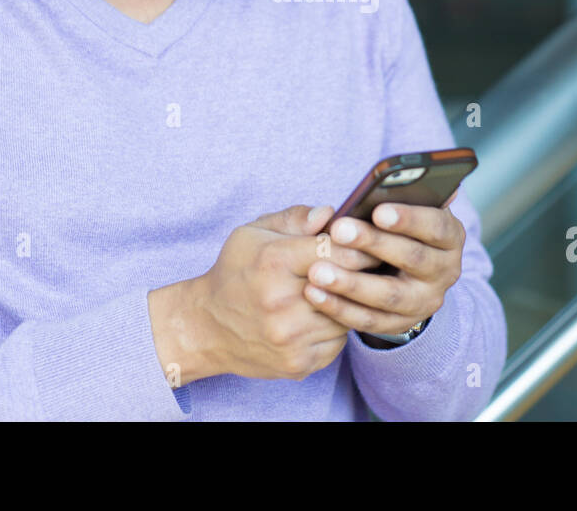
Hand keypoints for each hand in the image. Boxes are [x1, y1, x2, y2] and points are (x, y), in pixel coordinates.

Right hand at [156, 204, 382, 384]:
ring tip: (343, 291)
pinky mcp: (298, 363)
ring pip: (347, 314)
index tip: (366, 243)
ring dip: (349, 302)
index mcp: (274, 262)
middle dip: (361, 272)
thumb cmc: (235, 273)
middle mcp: (282, 302)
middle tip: (370, 265)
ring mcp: (291, 337)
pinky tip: (322, 317)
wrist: (206, 328)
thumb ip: (294, 218)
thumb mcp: (253, 233)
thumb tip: (331, 214)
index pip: (336, 249)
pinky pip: (338, 342)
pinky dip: (335, 328)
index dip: (357, 244)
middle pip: (347, 283)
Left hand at [303, 194, 465, 339]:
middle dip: (374, 244)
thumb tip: (383, 184)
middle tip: (339, 231)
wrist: (404, 270)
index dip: (409, 219)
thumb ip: (392, 195)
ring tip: (318, 270)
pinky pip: (370, 320)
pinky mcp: (401, 324)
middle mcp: (446, 270)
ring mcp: (425, 301)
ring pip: (389, 294)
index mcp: (450, 236)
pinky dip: (340, 307)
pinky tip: (314, 293)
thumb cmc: (396, 226)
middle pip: (413, 258)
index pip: (436, 226)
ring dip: (351, 283)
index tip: (377, 210)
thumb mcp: (400, 207)